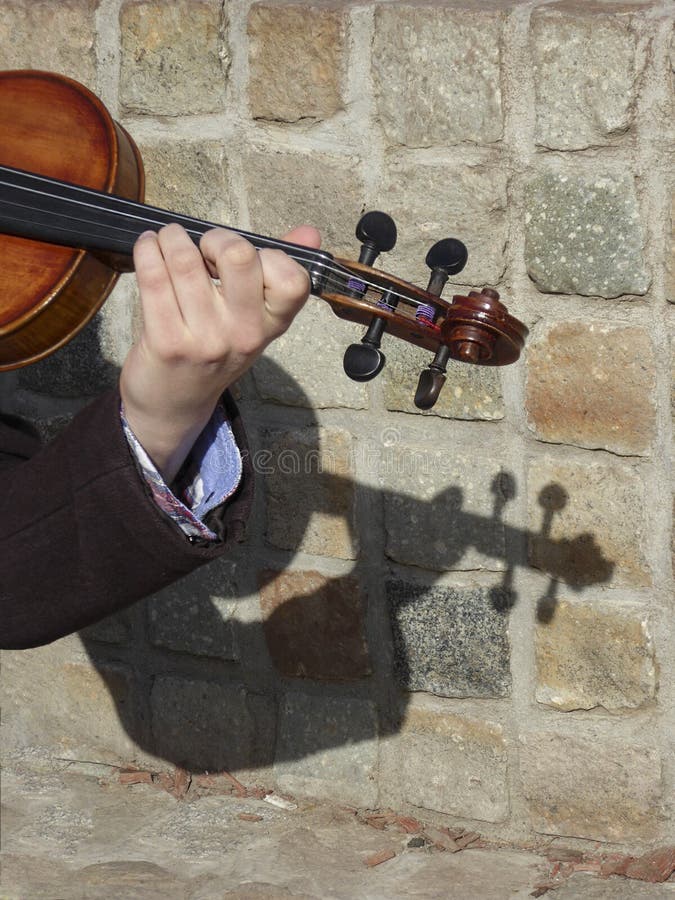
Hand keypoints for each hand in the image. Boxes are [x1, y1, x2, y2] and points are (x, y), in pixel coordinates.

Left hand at [120, 223, 320, 482]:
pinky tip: (148, 248)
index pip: (293, 280)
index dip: (268, 255)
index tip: (246, 259)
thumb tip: (310, 232)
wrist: (175, 404)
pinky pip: (154, 278)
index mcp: (272, 325)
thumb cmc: (216, 348)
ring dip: (172, 238)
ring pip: (186, 261)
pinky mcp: (166, 342)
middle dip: (216, 237)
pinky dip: (147, 250)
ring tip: (167, 240)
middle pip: (240, 256)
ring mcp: (205, 341)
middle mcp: (244, 335)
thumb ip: (281, 272)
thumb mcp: (254, 319)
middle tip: (203, 248)